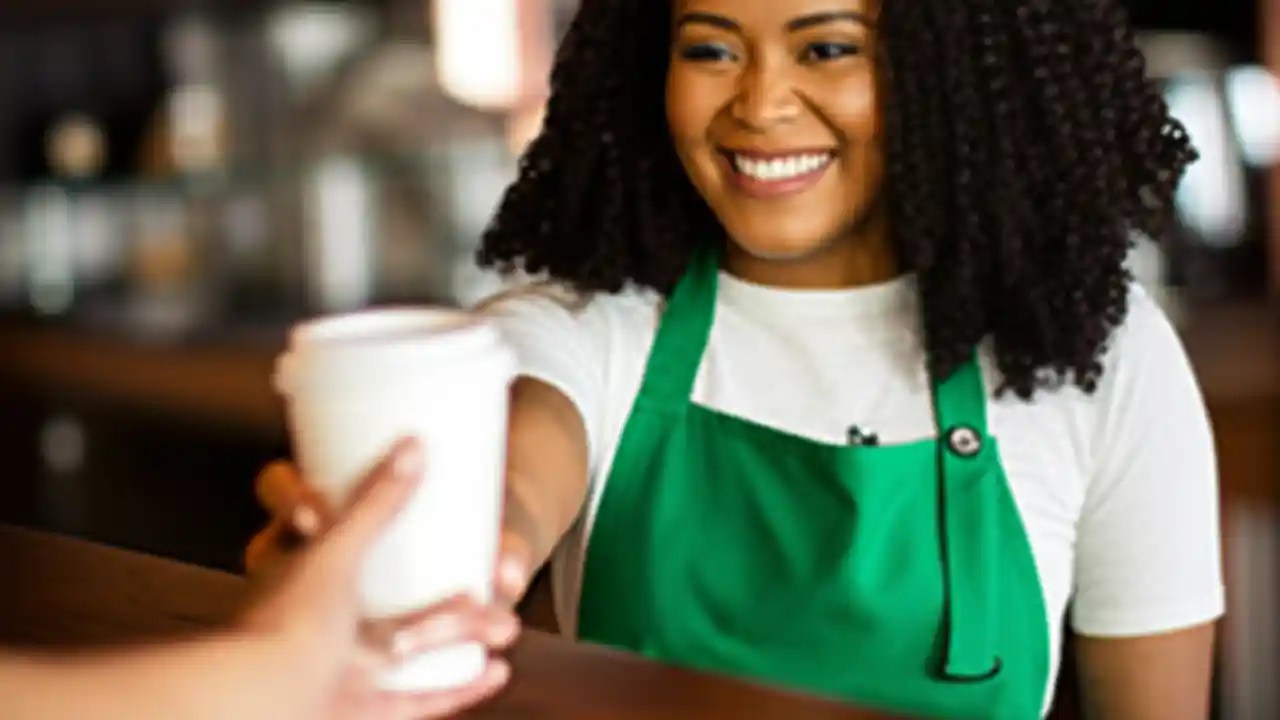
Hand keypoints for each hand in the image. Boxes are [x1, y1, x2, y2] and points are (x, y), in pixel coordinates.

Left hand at [241, 439, 519, 719]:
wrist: (263, 707)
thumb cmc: (285, 625)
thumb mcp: (337, 549)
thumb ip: (375, 503)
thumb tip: (415, 445)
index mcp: (297, 574)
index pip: (323, 534)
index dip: (373, 521)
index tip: (412, 494)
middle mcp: (313, 620)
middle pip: (388, 598)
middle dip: (449, 599)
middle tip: (485, 579)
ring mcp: (336, 667)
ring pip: (409, 648)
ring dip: (462, 637)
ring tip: (505, 626)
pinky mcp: (357, 708)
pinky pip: (414, 697)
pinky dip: (457, 687)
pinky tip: (494, 672)